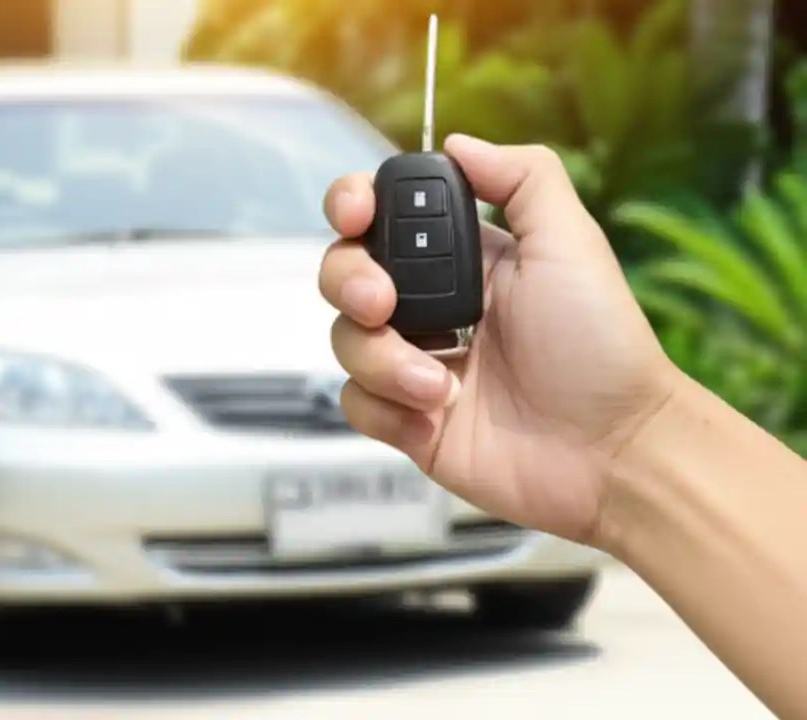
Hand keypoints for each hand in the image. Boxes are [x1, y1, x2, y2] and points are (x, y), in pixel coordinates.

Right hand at [320, 135, 679, 545]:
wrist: (611, 450)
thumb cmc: (602, 347)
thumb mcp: (572, 242)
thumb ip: (522, 177)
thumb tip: (458, 142)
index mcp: (465, 259)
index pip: (384, 215)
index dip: (354, 206)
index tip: (358, 214)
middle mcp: (432, 306)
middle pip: (344, 272)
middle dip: (348, 280)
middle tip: (382, 302)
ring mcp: (416, 364)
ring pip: (344, 339)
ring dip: (381, 358)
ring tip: (437, 383)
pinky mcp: (408, 420)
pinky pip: (355, 402)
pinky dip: (385, 407)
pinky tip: (433, 415)